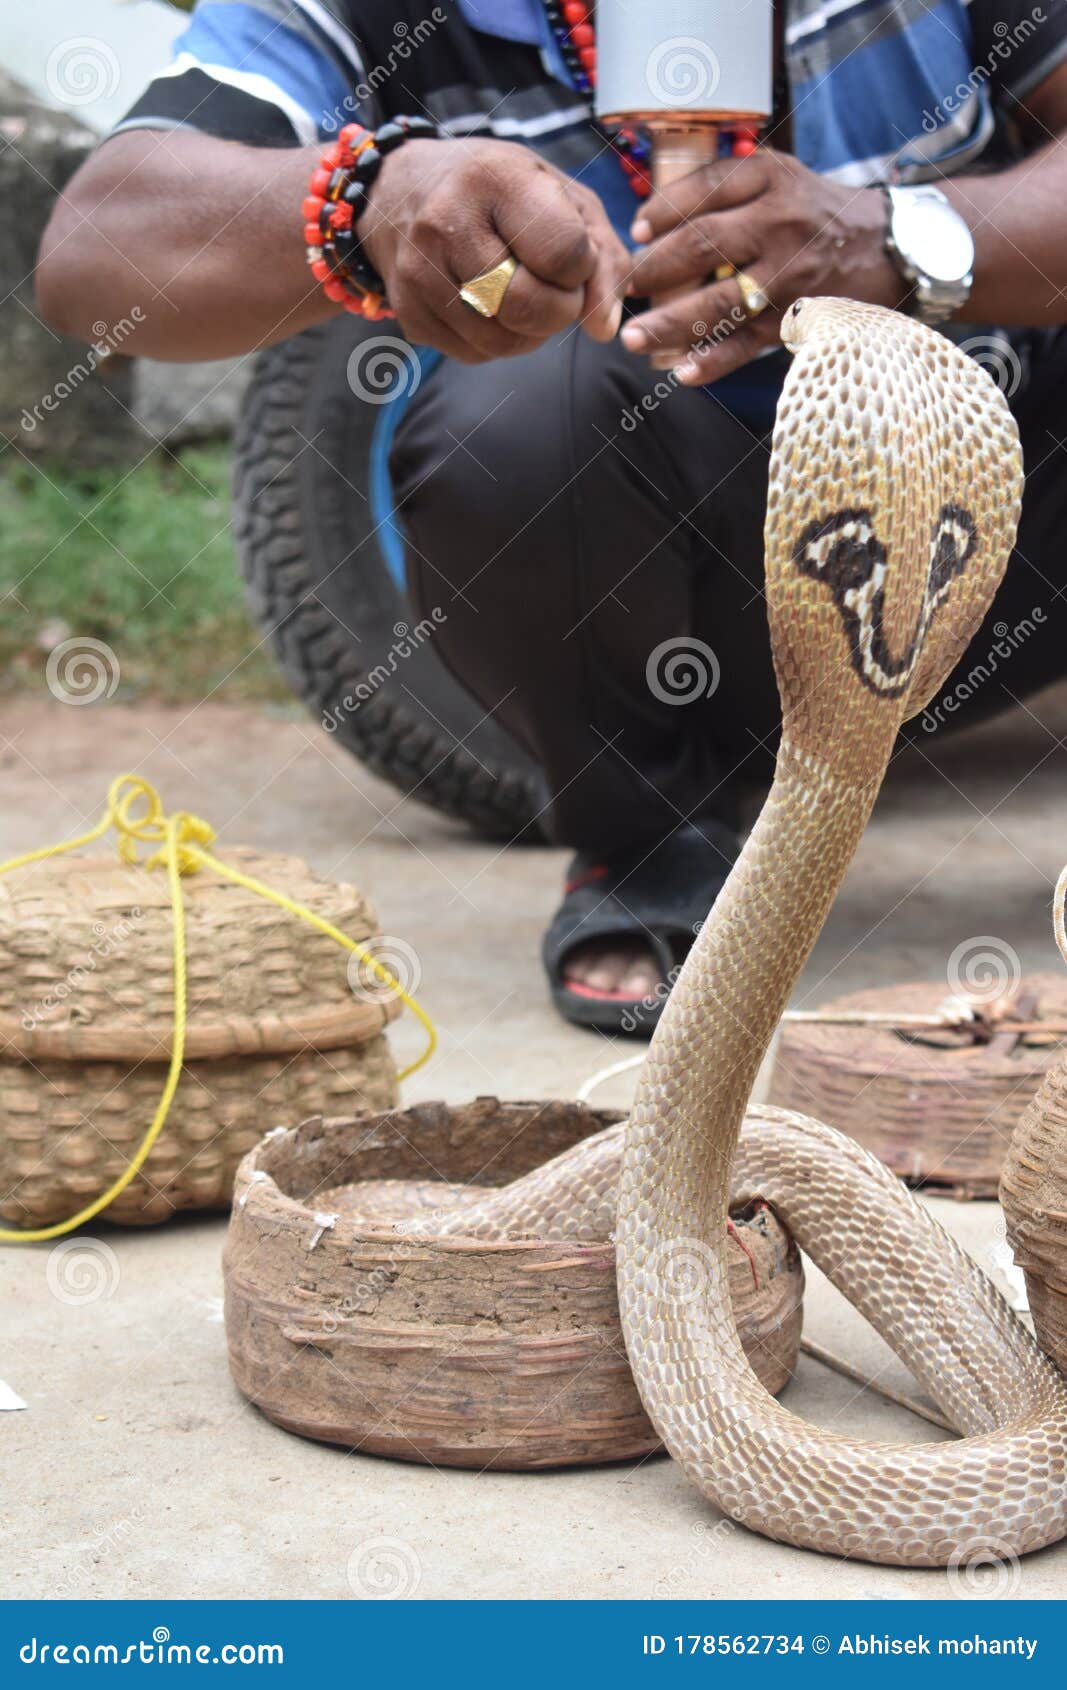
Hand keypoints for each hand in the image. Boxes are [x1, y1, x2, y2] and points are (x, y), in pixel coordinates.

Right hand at [359, 138, 628, 360]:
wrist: (403, 190)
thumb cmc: (500, 193)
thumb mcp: (562, 196)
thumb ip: (603, 258)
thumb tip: (604, 329)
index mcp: (495, 178)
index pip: (563, 254)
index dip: (580, 268)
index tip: (569, 256)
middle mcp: (447, 221)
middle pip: (528, 307)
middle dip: (558, 309)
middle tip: (554, 288)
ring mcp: (419, 270)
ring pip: (502, 340)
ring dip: (530, 331)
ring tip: (522, 294)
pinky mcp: (408, 312)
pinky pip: (475, 354)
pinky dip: (497, 340)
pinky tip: (490, 306)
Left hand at [622, 149, 904, 384]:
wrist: (895, 245)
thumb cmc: (821, 214)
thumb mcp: (784, 180)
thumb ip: (730, 191)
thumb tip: (657, 218)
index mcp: (772, 179)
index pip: (707, 186)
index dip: (664, 209)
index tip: (637, 231)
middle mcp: (780, 220)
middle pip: (702, 243)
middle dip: (654, 269)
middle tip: (625, 287)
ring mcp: (791, 271)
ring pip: (719, 300)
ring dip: (670, 322)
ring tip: (635, 339)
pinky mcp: (801, 314)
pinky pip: (749, 342)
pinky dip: (713, 360)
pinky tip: (682, 372)